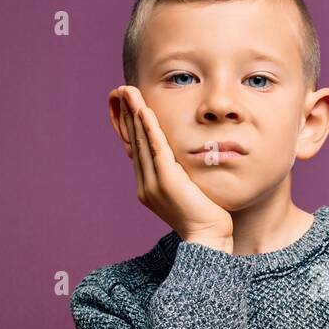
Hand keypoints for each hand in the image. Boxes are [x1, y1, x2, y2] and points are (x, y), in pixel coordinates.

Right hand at [108, 86, 233, 250]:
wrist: (207, 238)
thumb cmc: (206, 217)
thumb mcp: (189, 191)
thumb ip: (181, 175)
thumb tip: (184, 160)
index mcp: (148, 186)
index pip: (137, 148)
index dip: (131, 124)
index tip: (128, 103)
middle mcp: (145, 183)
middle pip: (134, 141)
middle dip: (128, 113)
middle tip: (121, 90)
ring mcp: (153, 183)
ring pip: (141, 141)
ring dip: (134, 114)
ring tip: (128, 92)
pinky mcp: (166, 181)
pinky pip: (155, 149)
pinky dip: (149, 129)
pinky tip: (144, 111)